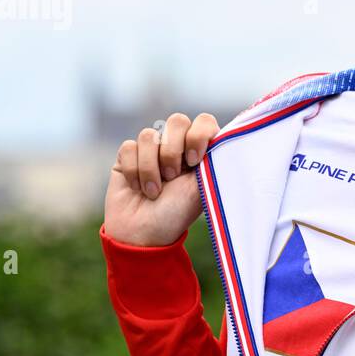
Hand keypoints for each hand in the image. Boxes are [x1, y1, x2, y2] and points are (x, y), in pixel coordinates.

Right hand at [103, 112, 219, 246]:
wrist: (143, 235)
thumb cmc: (176, 214)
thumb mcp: (202, 188)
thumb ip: (213, 160)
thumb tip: (227, 135)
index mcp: (200, 151)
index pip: (204, 121)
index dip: (198, 135)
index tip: (194, 161)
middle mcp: (177, 146)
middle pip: (177, 120)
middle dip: (173, 151)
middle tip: (172, 176)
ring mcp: (151, 149)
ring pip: (149, 135)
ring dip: (151, 167)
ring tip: (154, 191)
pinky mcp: (127, 156)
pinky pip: (128, 147)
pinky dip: (133, 171)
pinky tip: (137, 188)